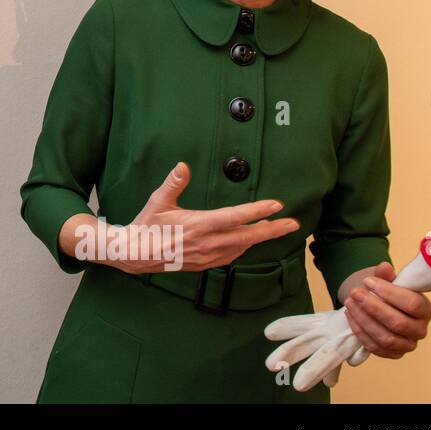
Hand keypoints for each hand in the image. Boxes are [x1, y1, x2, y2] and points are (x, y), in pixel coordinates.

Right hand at [111, 161, 298, 274]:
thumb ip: (173, 183)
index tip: (276, 205)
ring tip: (275, 229)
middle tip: (293, 224)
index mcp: (199, 225)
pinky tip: (249, 241)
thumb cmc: (147, 226)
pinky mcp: (205, 264)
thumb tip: (183, 165)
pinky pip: (232, 255)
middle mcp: (208, 243)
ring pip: (243, 247)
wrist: (137, 255)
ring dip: (260, 238)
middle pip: (248, 236)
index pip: (235, 217)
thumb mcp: (158, 201)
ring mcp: (208, 256)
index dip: (257, 211)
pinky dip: (244, 247)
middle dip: (273, 230)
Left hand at [343, 261, 430, 359]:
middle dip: (373, 307)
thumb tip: (384, 267)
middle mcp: (420, 330)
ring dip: (364, 320)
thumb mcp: (387, 281)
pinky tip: (350, 315)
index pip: (412, 303)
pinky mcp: (393, 354)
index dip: (388, 293)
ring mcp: (408, 345)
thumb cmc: (387, 293)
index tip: (368, 281)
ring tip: (349, 303)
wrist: (381, 307)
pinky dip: (359, 331)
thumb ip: (386, 275)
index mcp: (425, 309)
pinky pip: (375, 347)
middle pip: (398, 323)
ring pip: (386, 338)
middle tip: (355, 292)